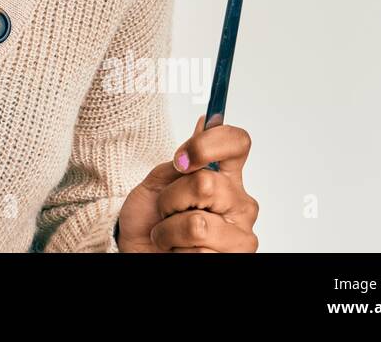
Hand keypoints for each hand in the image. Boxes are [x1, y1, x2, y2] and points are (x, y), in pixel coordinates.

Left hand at [116, 115, 258, 251]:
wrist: (140, 251)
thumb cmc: (149, 219)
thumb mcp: (157, 182)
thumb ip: (182, 158)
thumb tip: (206, 121)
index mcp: (225, 176)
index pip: (237, 142)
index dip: (207, 144)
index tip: (181, 160)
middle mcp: (240, 202)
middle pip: (205, 183)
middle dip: (170, 199)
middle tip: (167, 211)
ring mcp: (241, 234)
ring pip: (197, 224)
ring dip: (170, 231)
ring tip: (171, 236)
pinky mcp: (236, 259)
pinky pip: (197, 251)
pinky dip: (176, 251)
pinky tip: (179, 252)